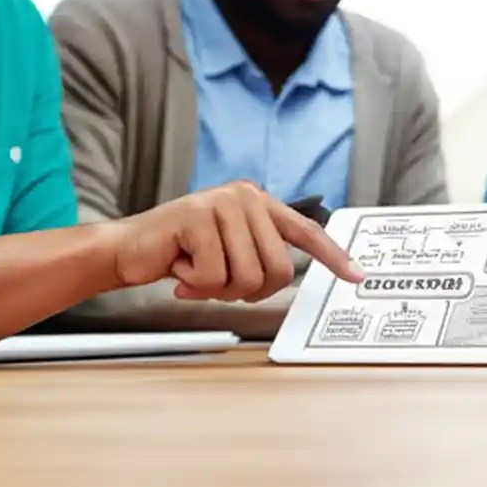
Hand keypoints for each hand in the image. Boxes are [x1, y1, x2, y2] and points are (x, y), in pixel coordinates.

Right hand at [111, 181, 362, 301]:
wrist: (129, 252)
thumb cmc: (182, 255)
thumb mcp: (230, 253)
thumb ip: (259, 256)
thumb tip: (287, 276)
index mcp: (258, 203)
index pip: (306, 232)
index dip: (333, 257)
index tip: (357, 275)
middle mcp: (246, 197)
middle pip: (278, 269)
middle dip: (248, 290)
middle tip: (218, 282)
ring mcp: (222, 203)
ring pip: (248, 277)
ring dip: (219, 289)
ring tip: (197, 270)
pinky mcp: (197, 216)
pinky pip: (216, 276)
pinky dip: (196, 284)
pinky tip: (180, 267)